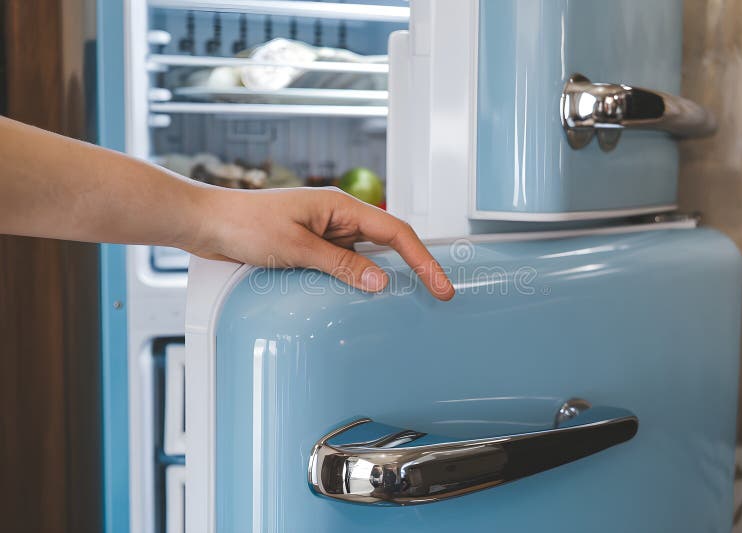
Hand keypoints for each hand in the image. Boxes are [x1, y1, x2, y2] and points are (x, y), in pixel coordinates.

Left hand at [184, 187, 454, 300]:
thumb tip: (380, 282)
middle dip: (413, 268)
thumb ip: (342, 265)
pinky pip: (345, 264)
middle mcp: (338, 217)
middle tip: (435, 296)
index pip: (395, 232)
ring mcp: (326, 232)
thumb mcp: (297, 248)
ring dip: (382, 277)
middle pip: (388, 243)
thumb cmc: (244, 223)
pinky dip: (356, 281)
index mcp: (341, 206)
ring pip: (367, 257)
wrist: (207, 224)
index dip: (423, 260)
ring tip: (403, 302)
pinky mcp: (312, 247)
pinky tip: (359, 298)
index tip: (440, 285)